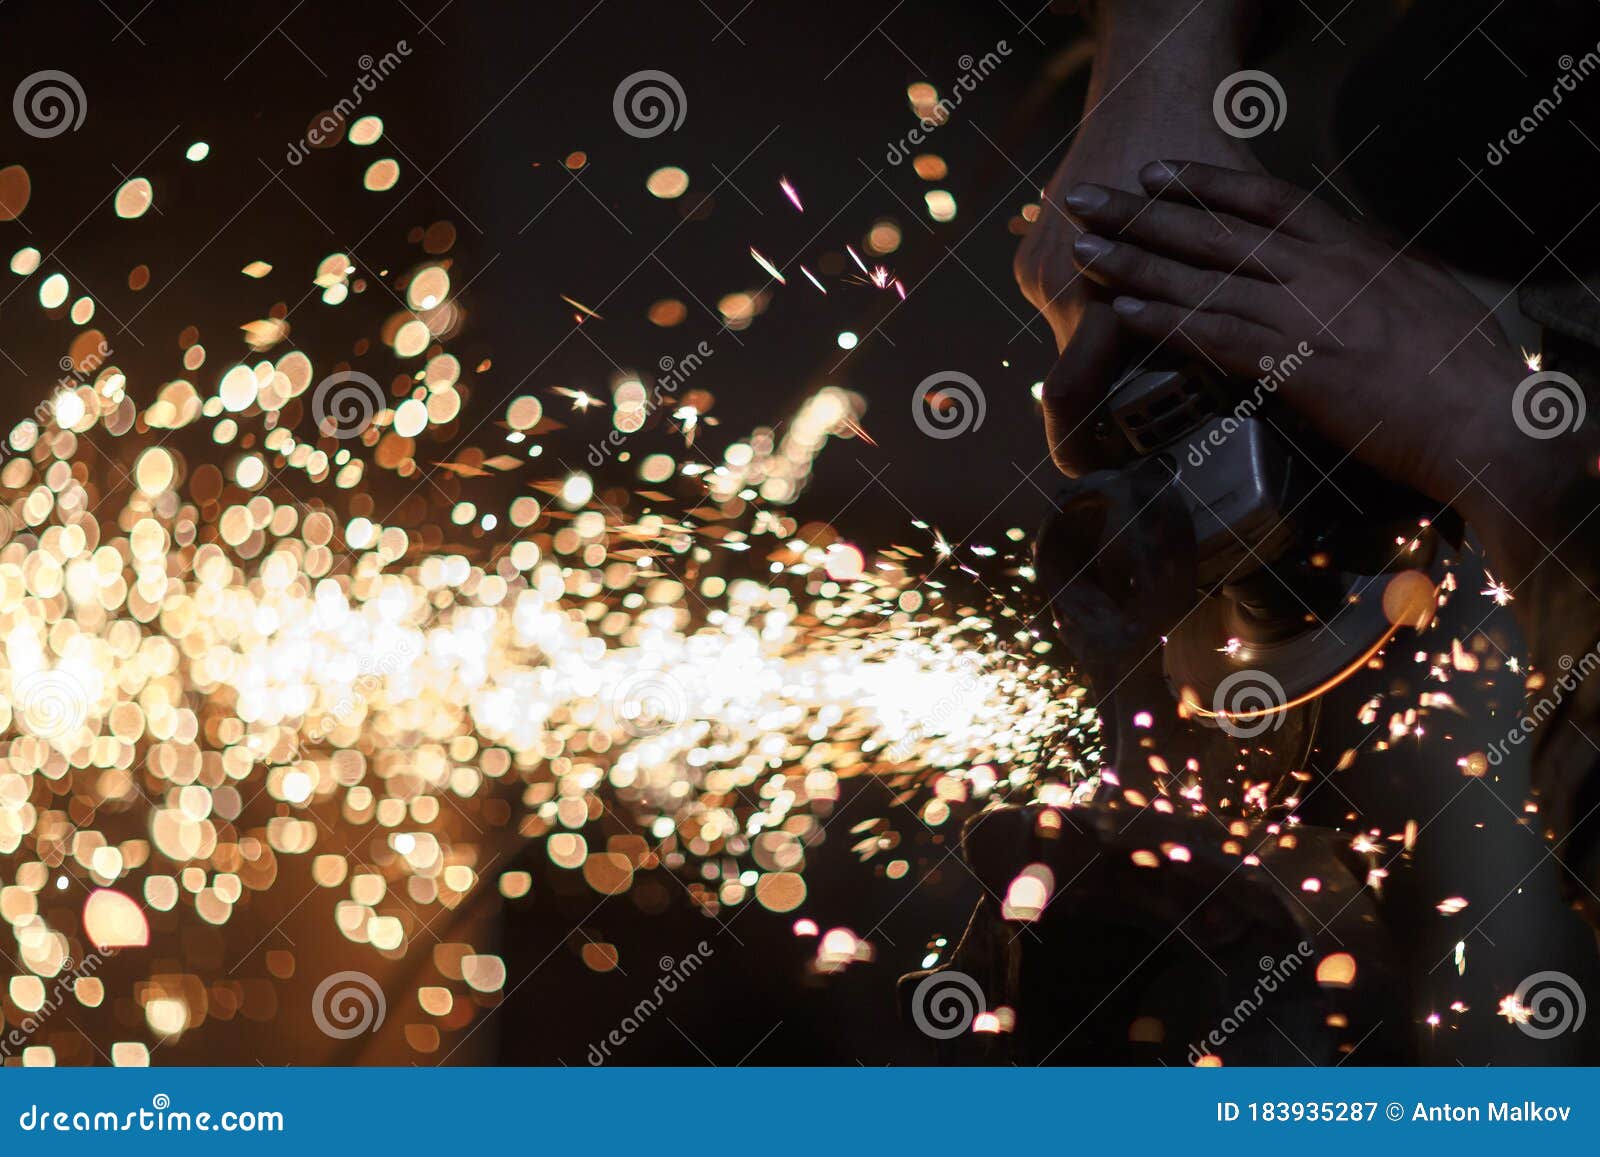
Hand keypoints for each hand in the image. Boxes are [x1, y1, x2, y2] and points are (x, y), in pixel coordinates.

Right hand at [1013, 0, 1260, 475]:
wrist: (1157, 75)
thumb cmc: (1210, 151)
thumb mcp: (1243, 243)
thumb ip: (1237, 316)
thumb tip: (1257, 376)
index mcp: (1106, 302)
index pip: (1069, 399)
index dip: (1074, 446)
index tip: (1086, 472)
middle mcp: (1063, 292)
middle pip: (1078, 374)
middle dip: (1112, 397)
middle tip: (1140, 426)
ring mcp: (1044, 269)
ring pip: (1078, 339)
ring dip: (1109, 349)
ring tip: (1144, 348)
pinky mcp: (1038, 250)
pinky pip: (1067, 299)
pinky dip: (1095, 307)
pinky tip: (1121, 296)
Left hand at [1064, 159, 1578, 576]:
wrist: (1489, 420)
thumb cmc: (1462, 372)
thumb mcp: (1418, 299)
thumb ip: (1369, 279)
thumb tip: (1343, 273)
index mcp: (1356, 249)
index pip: (1268, 199)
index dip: (1204, 182)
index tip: (1156, 171)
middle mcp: (1325, 270)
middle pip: (1216, 231)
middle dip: (1144, 213)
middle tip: (1090, 199)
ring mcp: (1309, 314)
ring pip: (1204, 280)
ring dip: (1135, 264)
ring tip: (1084, 250)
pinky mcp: (1297, 366)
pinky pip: (1213, 337)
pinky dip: (1163, 323)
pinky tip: (1121, 314)